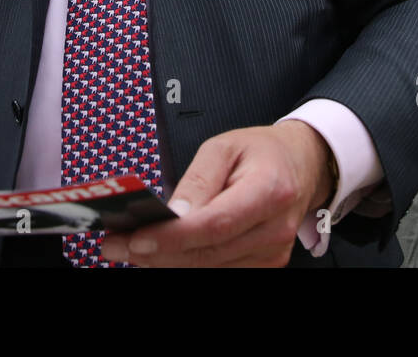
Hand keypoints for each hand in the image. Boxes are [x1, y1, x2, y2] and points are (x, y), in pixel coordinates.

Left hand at [100, 121, 334, 266]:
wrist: (301, 166)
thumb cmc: (261, 153)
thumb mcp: (224, 147)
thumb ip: (197, 180)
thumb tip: (171, 214)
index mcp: (269, 190)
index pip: (216, 224)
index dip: (174, 237)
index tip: (136, 238)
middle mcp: (275, 228)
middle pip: (208, 253)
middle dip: (155, 253)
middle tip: (116, 245)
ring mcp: (272, 252)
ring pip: (209, 268)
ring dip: (165, 262)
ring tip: (129, 249)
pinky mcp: (265, 265)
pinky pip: (218, 271)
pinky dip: (185, 264)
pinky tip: (159, 254)